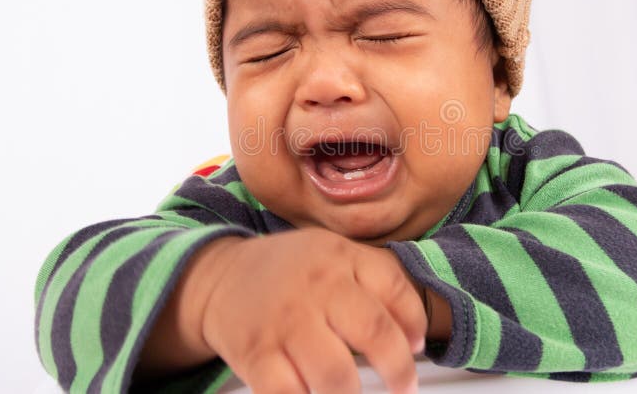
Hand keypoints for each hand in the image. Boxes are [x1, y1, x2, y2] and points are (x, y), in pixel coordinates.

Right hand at [202, 228, 426, 393]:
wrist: (220, 277)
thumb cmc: (290, 272)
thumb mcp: (334, 255)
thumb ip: (378, 282)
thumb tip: (416, 337)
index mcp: (341, 256)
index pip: (394, 287)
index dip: (415, 322)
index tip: (417, 346)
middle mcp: (317, 285)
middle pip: (373, 330)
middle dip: (398, 368)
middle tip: (404, 386)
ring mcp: (286, 321)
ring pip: (335, 374)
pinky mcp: (256, 354)